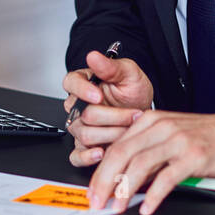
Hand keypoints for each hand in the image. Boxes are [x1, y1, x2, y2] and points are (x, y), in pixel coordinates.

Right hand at [61, 51, 153, 166]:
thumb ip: (111, 66)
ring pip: (84, 135)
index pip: (71, 83)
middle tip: (134, 115)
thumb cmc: (134, 92)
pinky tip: (101, 153)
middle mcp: (77, 106)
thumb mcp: (129, 73)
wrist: (143, 112)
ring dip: (111, 134)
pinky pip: (75, 156)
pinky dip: (87, 157)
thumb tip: (93, 56)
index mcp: (83, 83)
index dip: (82, 90)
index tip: (99, 96)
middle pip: (84, 115)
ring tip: (129, 130)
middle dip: (113, 116)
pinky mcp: (84, 147)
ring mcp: (80, 127)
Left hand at [87, 110, 214, 214]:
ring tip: (117, 206)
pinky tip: (147, 207)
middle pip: (121, 154)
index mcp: (149, 121)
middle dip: (104, 181)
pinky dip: (153, 195)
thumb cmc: (204, 137)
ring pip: (140, 164)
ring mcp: (177, 141)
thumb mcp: (168, 136)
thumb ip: (145, 151)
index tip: (93, 191)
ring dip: (124, 189)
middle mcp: (161, 127)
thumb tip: (120, 178)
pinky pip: (167, 178)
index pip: (116, 146)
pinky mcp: (193, 156)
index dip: (99, 171)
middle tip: (97, 202)